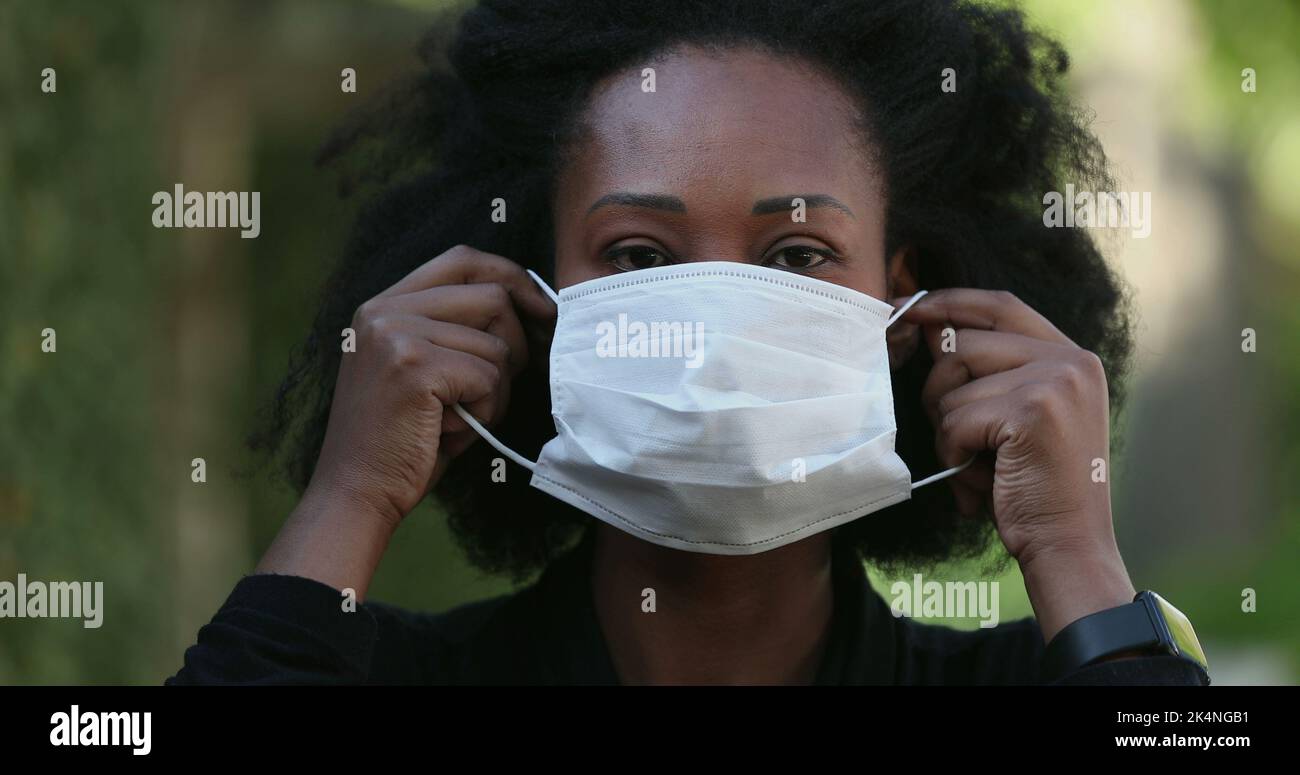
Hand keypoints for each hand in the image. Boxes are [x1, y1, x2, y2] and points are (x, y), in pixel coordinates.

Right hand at [308, 244, 556, 528]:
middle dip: (518, 343)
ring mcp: (397, 335)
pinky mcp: (416, 366)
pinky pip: (490, 377)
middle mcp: (385, 311)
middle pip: (492, 296)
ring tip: (461, 419)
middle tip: (499, 388)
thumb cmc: (403, 440)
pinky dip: (487, 411)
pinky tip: (453, 432)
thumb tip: (533, 306)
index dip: (512, 277)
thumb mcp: (421, 370)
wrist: (356, 493)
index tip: (543, 307)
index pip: (462, 260)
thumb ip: (455, 331)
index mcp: (383, 306)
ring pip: (497, 345)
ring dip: (497, 391)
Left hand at [896, 289, 1134, 640]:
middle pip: (964, 344)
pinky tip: (982, 476)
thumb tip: (932, 328)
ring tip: (978, 463)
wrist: (1068, 544)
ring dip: (948, 430)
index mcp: (1072, 357)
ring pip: (953, 385)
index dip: (950, 302)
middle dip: (938, 391)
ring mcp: (1055, 381)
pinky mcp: (1033, 409)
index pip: (1000, 305)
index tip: (907, 307)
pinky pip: (956, 418)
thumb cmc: (1033, 487)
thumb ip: (986, 372)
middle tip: (955, 438)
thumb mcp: (1016, 416)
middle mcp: (1071, 360)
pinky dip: (954, 452)